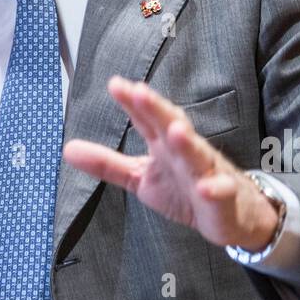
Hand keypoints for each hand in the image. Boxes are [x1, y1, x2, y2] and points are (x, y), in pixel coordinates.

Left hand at [63, 76, 278, 251]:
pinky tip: (205, 187)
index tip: (116, 85)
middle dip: (157, 109)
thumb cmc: (185, 188)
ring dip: (187, 142)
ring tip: (174, 129)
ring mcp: (206, 172)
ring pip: (197, 154)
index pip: (146, 119)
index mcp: (164, 144)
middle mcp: (185, 151)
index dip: (133, 102)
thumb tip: (67, 149)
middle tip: (140, 92)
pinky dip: (214, 188)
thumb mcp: (140, 177)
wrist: (232, 214)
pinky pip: (219, 192)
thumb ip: (106, 163)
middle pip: (172, 125)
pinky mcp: (222, 198)